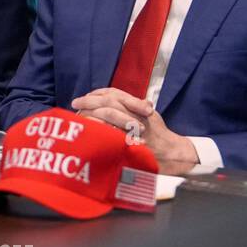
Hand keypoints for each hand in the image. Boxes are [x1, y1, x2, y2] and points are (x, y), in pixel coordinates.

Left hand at [71, 87, 196, 169]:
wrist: (171, 153)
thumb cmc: (157, 133)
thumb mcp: (146, 115)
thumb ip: (130, 105)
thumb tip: (108, 98)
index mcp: (138, 106)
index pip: (114, 93)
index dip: (97, 93)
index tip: (84, 96)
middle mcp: (137, 113)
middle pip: (109, 101)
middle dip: (90, 101)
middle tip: (75, 103)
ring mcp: (135, 126)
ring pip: (110, 113)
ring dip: (92, 113)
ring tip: (78, 115)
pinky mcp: (133, 140)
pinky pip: (113, 131)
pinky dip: (100, 128)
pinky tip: (89, 129)